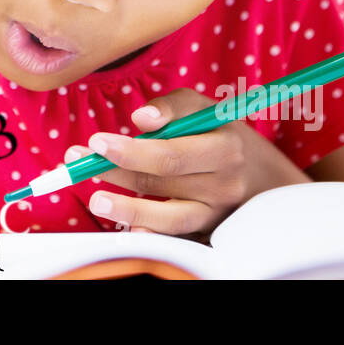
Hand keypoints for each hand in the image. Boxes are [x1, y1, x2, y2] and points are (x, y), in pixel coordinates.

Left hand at [64, 88, 308, 238]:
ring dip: (128, 209)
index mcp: (224, 148)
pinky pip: (177, 238)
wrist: (265, 176)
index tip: (97, 142)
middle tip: (78, 163)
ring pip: (168, 217)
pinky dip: (153, 234)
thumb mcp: (206, 108)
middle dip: (115, 171)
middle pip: (162, 182)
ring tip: (96, 199)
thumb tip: (140, 119)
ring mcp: (216, 213)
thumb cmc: (223, 133)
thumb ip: (173, 106)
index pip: (170, 153)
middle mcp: (223, 184)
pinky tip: (129, 228)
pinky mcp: (208, 231)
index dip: (131, 150)